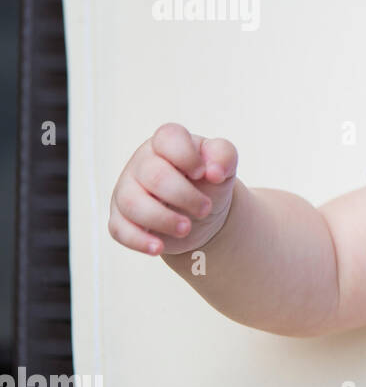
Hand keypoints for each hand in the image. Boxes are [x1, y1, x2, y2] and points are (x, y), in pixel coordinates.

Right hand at [108, 122, 239, 255]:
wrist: (202, 214)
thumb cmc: (209, 182)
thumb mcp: (223, 166)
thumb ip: (224, 156)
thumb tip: (214, 172)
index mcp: (167, 144)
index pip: (168, 138)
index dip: (187, 157)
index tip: (204, 174)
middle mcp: (142, 163)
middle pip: (154, 176)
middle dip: (183, 196)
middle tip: (205, 209)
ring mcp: (127, 190)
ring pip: (132, 203)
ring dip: (162, 219)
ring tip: (186, 229)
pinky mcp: (121, 218)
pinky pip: (119, 229)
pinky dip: (139, 240)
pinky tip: (158, 248)